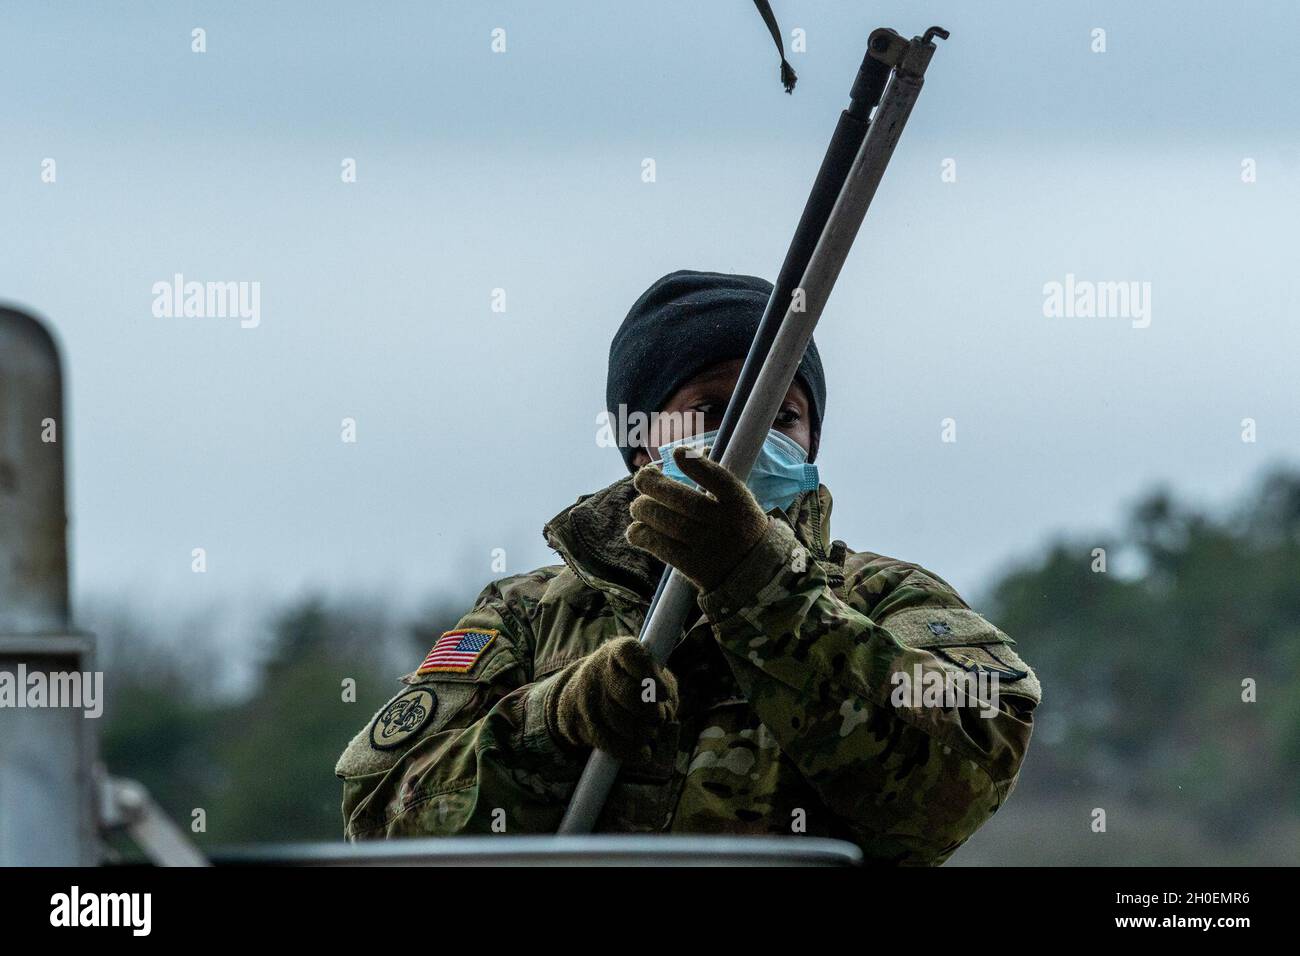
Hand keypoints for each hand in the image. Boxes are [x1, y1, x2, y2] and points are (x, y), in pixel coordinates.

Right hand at [545, 636, 677, 760]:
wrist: (585, 691)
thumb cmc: (632, 680)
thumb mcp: (652, 673)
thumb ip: (665, 686)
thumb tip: (665, 713)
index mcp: (619, 650)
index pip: (632, 655)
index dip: (651, 677)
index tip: (662, 694)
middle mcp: (599, 669)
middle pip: (629, 694)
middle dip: (650, 712)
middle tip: (658, 717)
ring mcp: (587, 696)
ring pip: (620, 721)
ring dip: (643, 733)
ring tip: (650, 732)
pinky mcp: (581, 722)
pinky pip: (608, 742)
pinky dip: (630, 752)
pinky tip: (644, 753)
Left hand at [626, 445, 769, 591]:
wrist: (754, 576)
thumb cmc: (739, 529)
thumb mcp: (740, 504)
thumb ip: (715, 480)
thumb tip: (689, 452)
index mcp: (740, 504)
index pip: (719, 479)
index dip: (697, 464)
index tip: (677, 452)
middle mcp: (726, 525)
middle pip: (685, 501)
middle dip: (655, 485)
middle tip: (642, 477)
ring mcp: (710, 547)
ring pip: (669, 523)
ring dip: (645, 510)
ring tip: (638, 507)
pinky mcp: (695, 568)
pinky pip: (663, 548)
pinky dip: (643, 536)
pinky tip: (636, 530)